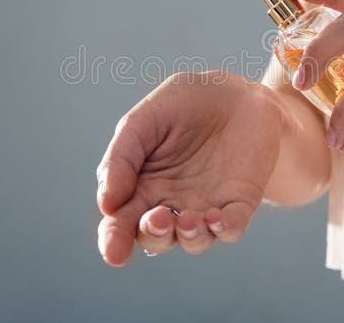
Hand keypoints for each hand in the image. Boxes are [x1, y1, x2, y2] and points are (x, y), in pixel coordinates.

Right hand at [96, 71, 283, 265]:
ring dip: (189, 237)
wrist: (234, 92)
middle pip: (156, 237)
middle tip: (158, 219)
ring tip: (188, 220)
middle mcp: (172, 203)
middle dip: (154, 236)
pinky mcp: (238, 202)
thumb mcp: (142, 122)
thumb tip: (106, 205)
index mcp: (142, 187)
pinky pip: (231, 228)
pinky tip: (216, 217)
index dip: (114, 239)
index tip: (114, 251)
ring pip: (194, 241)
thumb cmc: (182, 106)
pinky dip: (224, 229)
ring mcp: (206, 205)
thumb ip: (120, 160)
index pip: (121, 222)